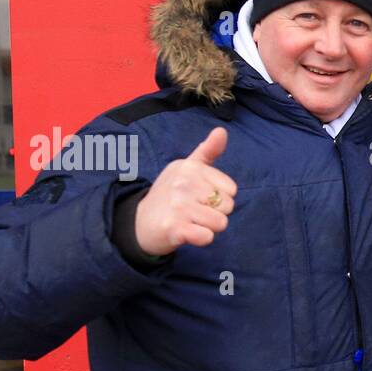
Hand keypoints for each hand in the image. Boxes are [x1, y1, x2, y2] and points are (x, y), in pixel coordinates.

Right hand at [134, 127, 236, 255]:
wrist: (139, 222)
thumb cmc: (170, 195)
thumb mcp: (187, 169)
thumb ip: (208, 151)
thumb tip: (222, 131)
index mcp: (190, 167)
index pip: (231, 189)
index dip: (220, 197)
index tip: (200, 197)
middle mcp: (183, 183)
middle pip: (228, 206)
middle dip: (216, 213)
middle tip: (194, 212)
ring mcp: (178, 205)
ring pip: (220, 223)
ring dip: (209, 228)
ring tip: (190, 221)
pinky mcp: (174, 227)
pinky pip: (207, 237)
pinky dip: (201, 239)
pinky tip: (187, 233)